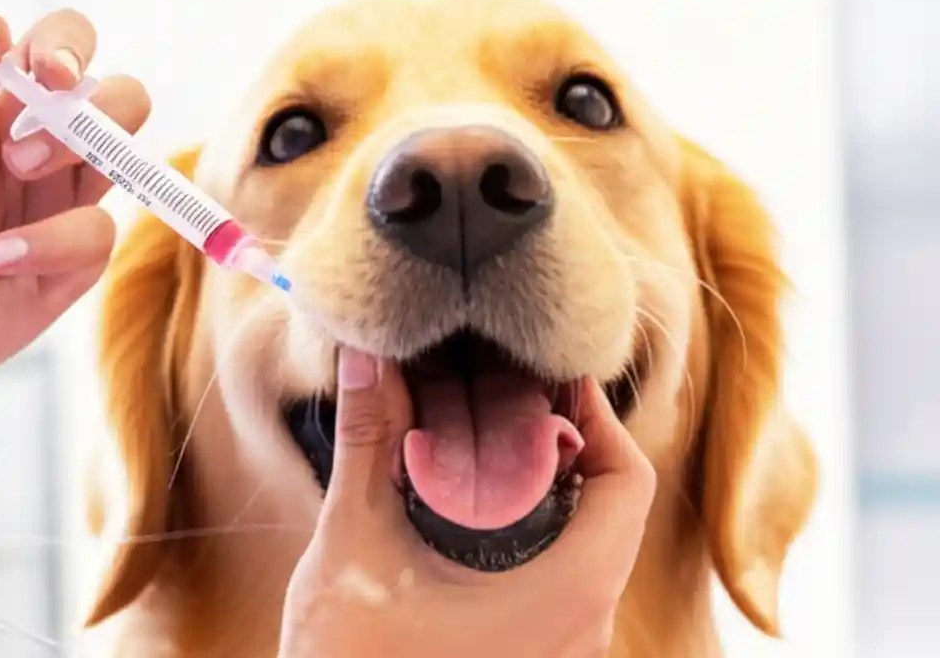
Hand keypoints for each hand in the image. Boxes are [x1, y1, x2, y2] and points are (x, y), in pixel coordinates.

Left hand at [0, 11, 149, 466]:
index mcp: (0, 105)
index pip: (62, 47)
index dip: (70, 48)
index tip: (51, 75)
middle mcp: (44, 146)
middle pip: (119, 99)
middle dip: (90, 117)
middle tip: (21, 155)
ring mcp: (65, 202)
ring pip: (122, 160)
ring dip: (67, 175)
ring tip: (1, 209)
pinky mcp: (80, 259)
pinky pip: (100, 233)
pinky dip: (48, 244)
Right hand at [279, 348, 656, 657]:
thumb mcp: (354, 542)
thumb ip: (368, 443)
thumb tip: (367, 356)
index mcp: (566, 595)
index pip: (628, 480)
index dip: (594, 414)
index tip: (543, 375)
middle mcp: (584, 629)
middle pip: (612, 508)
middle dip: (563, 445)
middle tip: (502, 403)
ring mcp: (564, 649)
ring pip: (590, 546)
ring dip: (548, 491)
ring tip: (484, 449)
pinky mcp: (537, 657)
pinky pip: (566, 581)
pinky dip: (536, 534)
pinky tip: (473, 513)